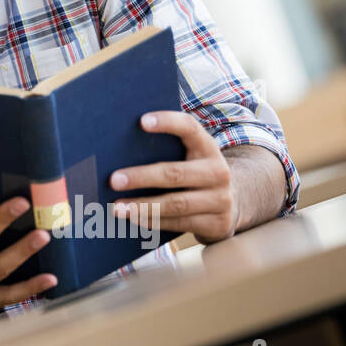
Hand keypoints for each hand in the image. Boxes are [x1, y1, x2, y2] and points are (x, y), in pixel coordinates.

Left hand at [110, 110, 239, 243]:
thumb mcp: (189, 154)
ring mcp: (220, 199)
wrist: (232, 202)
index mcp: (207, 146)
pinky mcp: (217, 224)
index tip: (141, 121)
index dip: (167, 122)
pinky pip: (180, 223)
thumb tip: (115, 147)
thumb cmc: (193, 171)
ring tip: (117, 207)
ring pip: (176, 204)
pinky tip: (134, 219)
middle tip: (114, 180)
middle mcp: (218, 171)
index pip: (189, 128)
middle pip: (175, 173)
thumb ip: (164, 147)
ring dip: (143, 206)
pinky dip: (154, 221)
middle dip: (142, 177)